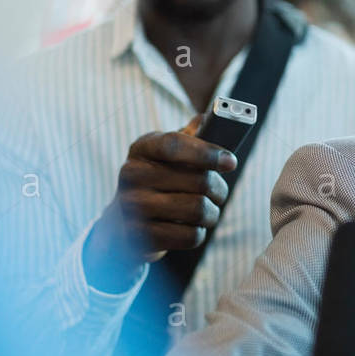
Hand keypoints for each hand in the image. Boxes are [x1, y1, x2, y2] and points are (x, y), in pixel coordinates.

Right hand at [84, 114, 234, 290]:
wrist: (123, 222)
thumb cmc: (159, 180)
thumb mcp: (170, 155)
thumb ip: (192, 136)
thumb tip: (208, 118)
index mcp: (143, 148)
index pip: (176, 144)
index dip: (207, 152)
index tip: (231, 162)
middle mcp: (132, 174)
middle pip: (199, 181)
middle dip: (219, 189)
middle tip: (218, 193)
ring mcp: (132, 207)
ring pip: (198, 209)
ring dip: (211, 212)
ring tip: (206, 211)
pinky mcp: (140, 237)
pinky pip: (190, 236)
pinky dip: (198, 233)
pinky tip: (188, 227)